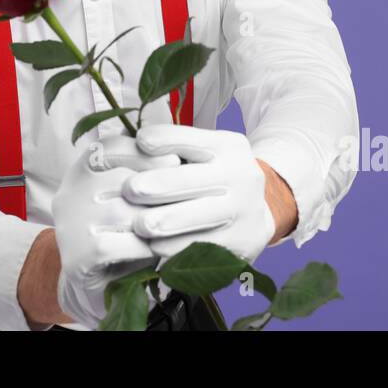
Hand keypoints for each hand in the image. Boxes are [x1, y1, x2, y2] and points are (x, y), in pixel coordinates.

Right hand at [52, 134, 179, 327]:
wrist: (90, 279)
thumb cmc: (120, 231)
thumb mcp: (128, 195)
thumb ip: (143, 173)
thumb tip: (178, 153)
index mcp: (82, 169)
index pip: (111, 147)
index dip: (145, 153)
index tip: (176, 161)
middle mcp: (71, 192)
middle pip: (123, 181)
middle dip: (160, 191)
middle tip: (190, 198)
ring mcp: (71, 224)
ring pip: (123, 213)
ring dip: (156, 221)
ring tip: (179, 224)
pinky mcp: (78, 256)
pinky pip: (118, 246)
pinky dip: (144, 248)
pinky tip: (159, 250)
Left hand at [124, 125, 275, 263]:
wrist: (258, 211)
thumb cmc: (215, 177)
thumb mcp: (205, 153)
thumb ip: (174, 148)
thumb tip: (130, 144)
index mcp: (227, 146)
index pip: (189, 139)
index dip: (161, 139)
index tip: (140, 142)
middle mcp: (240, 175)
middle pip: (189, 180)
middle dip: (155, 185)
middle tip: (129, 190)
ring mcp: (243, 210)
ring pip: (196, 217)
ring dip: (163, 222)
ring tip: (139, 225)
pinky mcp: (240, 241)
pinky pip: (201, 246)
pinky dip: (175, 248)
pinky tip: (156, 246)